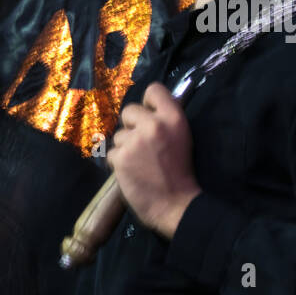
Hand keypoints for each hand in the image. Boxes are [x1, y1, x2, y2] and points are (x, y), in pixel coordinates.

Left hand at [106, 83, 201, 238]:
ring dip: (126, 147)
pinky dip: (119, 163)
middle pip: (129, 110)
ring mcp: (134, 141)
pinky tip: (132, 173)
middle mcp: (153, 124)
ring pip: (119, 135)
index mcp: (173, 117)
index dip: (149, 103)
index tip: (151, 116)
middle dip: (133, 126)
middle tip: (144, 144)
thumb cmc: (181, 172)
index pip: (153, 89)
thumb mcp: (183, 137)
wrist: (176, 204)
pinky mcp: (120, 158)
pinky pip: (112, 153)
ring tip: (140, 163)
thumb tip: (150, 107)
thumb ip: (166, 120)